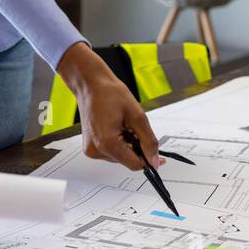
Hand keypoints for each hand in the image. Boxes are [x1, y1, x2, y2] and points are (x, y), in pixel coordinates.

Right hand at [57, 43, 163, 170]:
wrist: (90, 83)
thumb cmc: (109, 93)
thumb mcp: (137, 115)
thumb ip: (149, 141)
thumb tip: (155, 161)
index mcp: (107, 143)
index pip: (135, 164)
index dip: (149, 158)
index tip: (158, 154)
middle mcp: (96, 150)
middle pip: (127, 161)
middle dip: (136, 147)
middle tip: (134, 126)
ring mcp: (91, 150)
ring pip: (119, 157)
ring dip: (127, 144)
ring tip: (121, 123)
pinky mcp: (90, 147)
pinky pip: (111, 151)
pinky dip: (117, 142)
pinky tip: (114, 126)